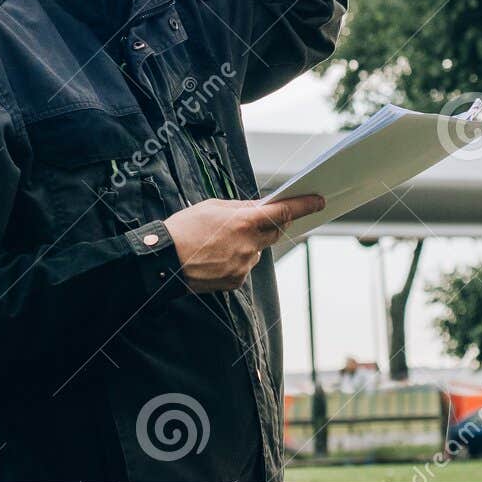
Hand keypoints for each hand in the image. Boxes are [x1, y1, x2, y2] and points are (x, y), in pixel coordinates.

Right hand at [164, 194, 325, 291]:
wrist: (164, 260)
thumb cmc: (184, 228)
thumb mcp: (211, 207)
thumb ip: (240, 207)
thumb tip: (260, 206)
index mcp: (244, 222)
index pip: (283, 212)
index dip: (303, 205)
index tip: (318, 201)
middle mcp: (249, 245)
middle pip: (275, 232)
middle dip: (272, 223)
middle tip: (256, 219)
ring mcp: (245, 265)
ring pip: (257, 250)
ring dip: (248, 243)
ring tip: (218, 241)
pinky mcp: (237, 280)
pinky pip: (245, 266)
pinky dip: (236, 259)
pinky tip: (216, 257)